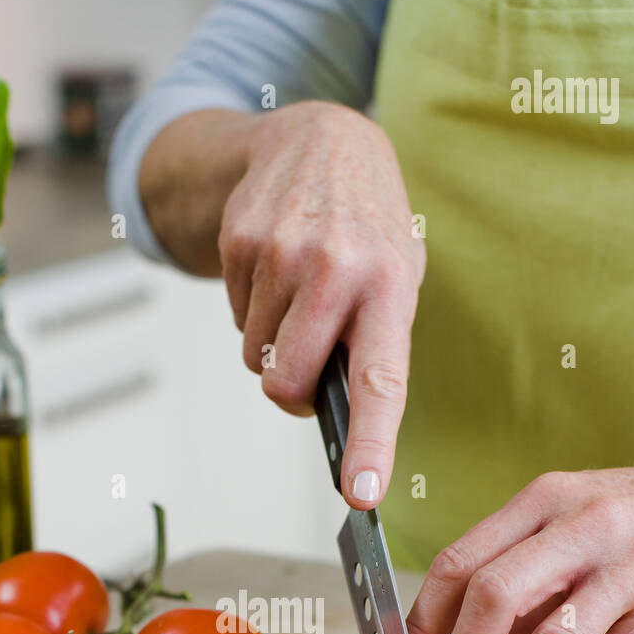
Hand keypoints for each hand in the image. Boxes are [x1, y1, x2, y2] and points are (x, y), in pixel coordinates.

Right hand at [219, 101, 424, 508]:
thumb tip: (341, 420)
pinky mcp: (240, 242)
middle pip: (287, 385)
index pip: (379, 383)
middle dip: (292, 391)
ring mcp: (282, 254)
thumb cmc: (368, 228)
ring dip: (272, 345)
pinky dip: (253, 310)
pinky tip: (277, 272)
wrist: (322, 140)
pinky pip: (236, 319)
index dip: (369, 444)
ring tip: (300, 295)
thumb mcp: (397, 276)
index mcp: (391, 287)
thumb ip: (375, 345)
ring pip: (256, 358)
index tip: (361, 492)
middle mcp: (336, 270)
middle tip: (311, 361)